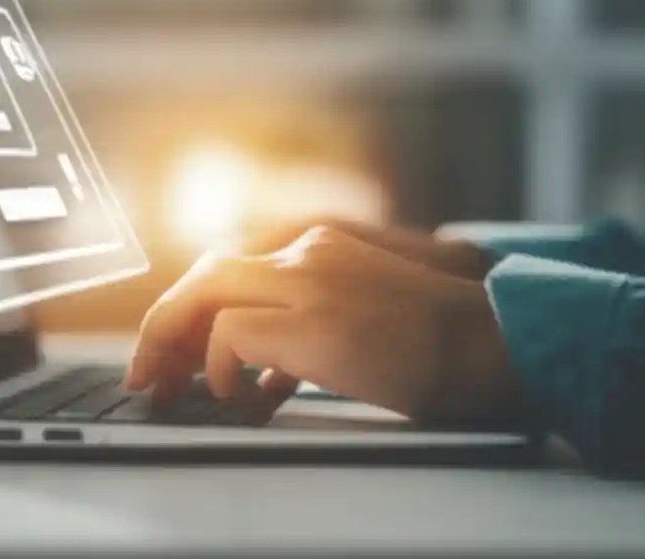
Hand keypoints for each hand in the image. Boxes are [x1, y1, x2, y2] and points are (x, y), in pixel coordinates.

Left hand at [127, 225, 522, 424]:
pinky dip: (219, 367)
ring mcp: (309, 281)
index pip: (231, 266)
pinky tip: (234, 398)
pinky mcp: (313, 323)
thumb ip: (306, 330)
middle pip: (205, 272)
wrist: (493, 346)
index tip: (177, 353)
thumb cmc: (438, 347)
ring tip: (166, 387)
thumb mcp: (362, 322)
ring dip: (172, 341)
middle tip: (150, 373)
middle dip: (165, 323)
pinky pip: (230, 336)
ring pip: (203, 291)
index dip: (192, 310)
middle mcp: (309, 250)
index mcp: (321, 246)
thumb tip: (263, 372)